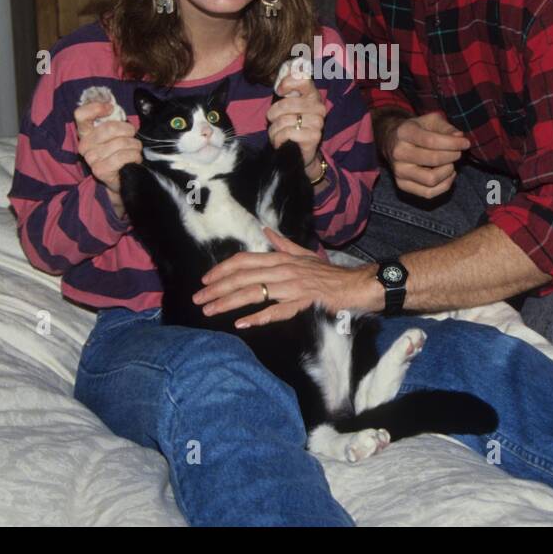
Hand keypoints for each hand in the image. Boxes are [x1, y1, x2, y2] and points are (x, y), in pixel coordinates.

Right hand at [74, 100, 141, 214]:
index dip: (96, 108)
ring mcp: (90, 158)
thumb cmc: (118, 150)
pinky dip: (134, 156)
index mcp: (85, 132)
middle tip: (132, 135)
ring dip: (134, 145)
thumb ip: (112, 119)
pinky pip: (122, 156)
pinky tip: (134, 158)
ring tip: (134, 149)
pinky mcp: (99, 170)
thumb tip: (113, 106)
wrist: (119, 177)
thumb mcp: (114, 133)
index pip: (81, 115)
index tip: (110, 109)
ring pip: (121, 143)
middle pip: (109, 127)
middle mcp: (84, 145)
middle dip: (128, 130)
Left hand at [195, 229, 379, 327]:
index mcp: (281, 258)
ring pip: (254, 293)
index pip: (244, 261)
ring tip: (209, 311)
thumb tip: (265, 230)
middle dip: (217, 288)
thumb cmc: (328, 272)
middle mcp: (283, 269)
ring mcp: (292, 286)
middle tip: (198, 299)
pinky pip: (277, 310)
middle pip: (243, 277)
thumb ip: (282, 244)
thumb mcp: (303, 254)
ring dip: (228, 302)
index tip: (205, 280)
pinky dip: (258, 317)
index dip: (222, 270)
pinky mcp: (302, 302)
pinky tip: (241, 323)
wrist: (354, 284)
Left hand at [267, 63, 326, 177]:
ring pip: (284, 120)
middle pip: (286, 104)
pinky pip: (288, 133)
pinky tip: (281, 141)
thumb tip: (287, 66)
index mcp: (312, 94)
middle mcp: (318, 107)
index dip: (288, 83)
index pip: (303, 79)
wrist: (299, 152)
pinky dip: (278, 139)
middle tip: (272, 120)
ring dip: (274, 129)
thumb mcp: (287, 105)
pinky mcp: (314, 136)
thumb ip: (287, 88)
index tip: (279, 91)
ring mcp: (318, 122)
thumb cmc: (292, 125)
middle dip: (273, 114)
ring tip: (276, 133)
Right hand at [381, 111, 470, 198]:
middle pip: (433, 160)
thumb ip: (447, 127)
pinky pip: (428, 193)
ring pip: (431, 180)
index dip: (453, 143)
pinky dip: (444, 185)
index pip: (432, 141)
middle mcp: (399, 153)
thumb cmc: (417, 129)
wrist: (393, 141)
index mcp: (404, 132)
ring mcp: (399, 171)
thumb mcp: (431, 120)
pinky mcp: (402, 185)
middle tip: (458, 152)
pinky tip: (447, 174)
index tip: (465, 143)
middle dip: (453, 156)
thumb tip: (459, 138)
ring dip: (448, 172)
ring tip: (450, 163)